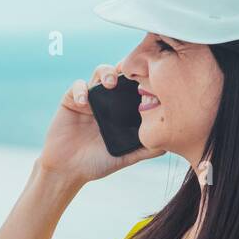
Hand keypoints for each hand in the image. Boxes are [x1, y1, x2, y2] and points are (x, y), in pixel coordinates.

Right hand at [37, 62, 163, 183]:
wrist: (68, 170)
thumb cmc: (97, 163)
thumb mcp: (125, 157)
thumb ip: (145, 150)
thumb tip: (170, 145)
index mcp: (122, 110)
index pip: (135, 87)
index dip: (142, 80)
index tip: (151, 80)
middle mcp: (108, 100)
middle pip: (120, 74)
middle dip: (126, 69)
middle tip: (132, 75)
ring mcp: (90, 98)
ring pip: (99, 73)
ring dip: (106, 73)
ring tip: (110, 83)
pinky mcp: (71, 100)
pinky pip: (77, 86)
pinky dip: (81, 90)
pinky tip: (84, 103)